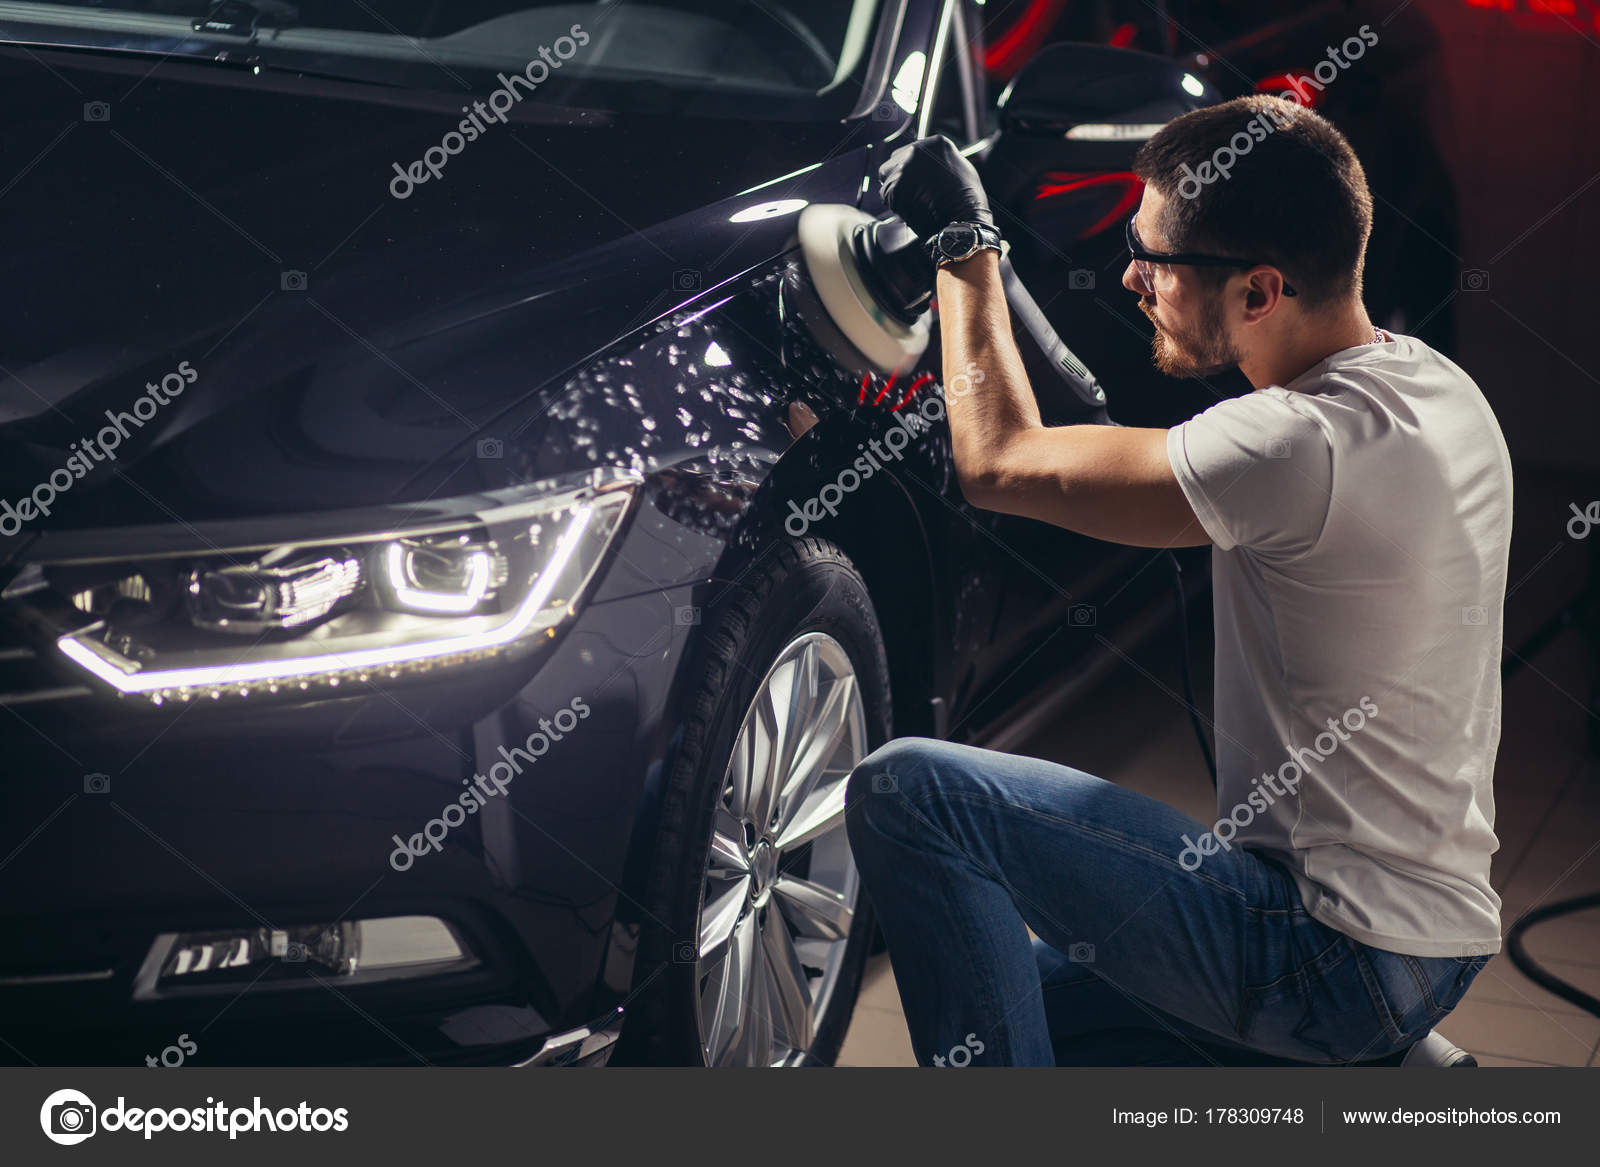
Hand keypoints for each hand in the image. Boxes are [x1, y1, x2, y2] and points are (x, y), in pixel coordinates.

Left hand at [877, 135, 994, 238]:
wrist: (963, 220)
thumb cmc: (968, 200)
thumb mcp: (961, 168)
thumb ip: (941, 161)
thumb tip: (930, 163)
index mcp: (935, 143)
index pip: (910, 151)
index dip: (910, 169)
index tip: (914, 180)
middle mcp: (917, 151)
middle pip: (894, 161)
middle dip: (899, 177)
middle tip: (912, 193)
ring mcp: (905, 169)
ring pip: (886, 177)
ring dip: (894, 190)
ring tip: (912, 202)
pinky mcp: (896, 187)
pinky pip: (885, 195)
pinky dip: (894, 204)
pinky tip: (910, 209)